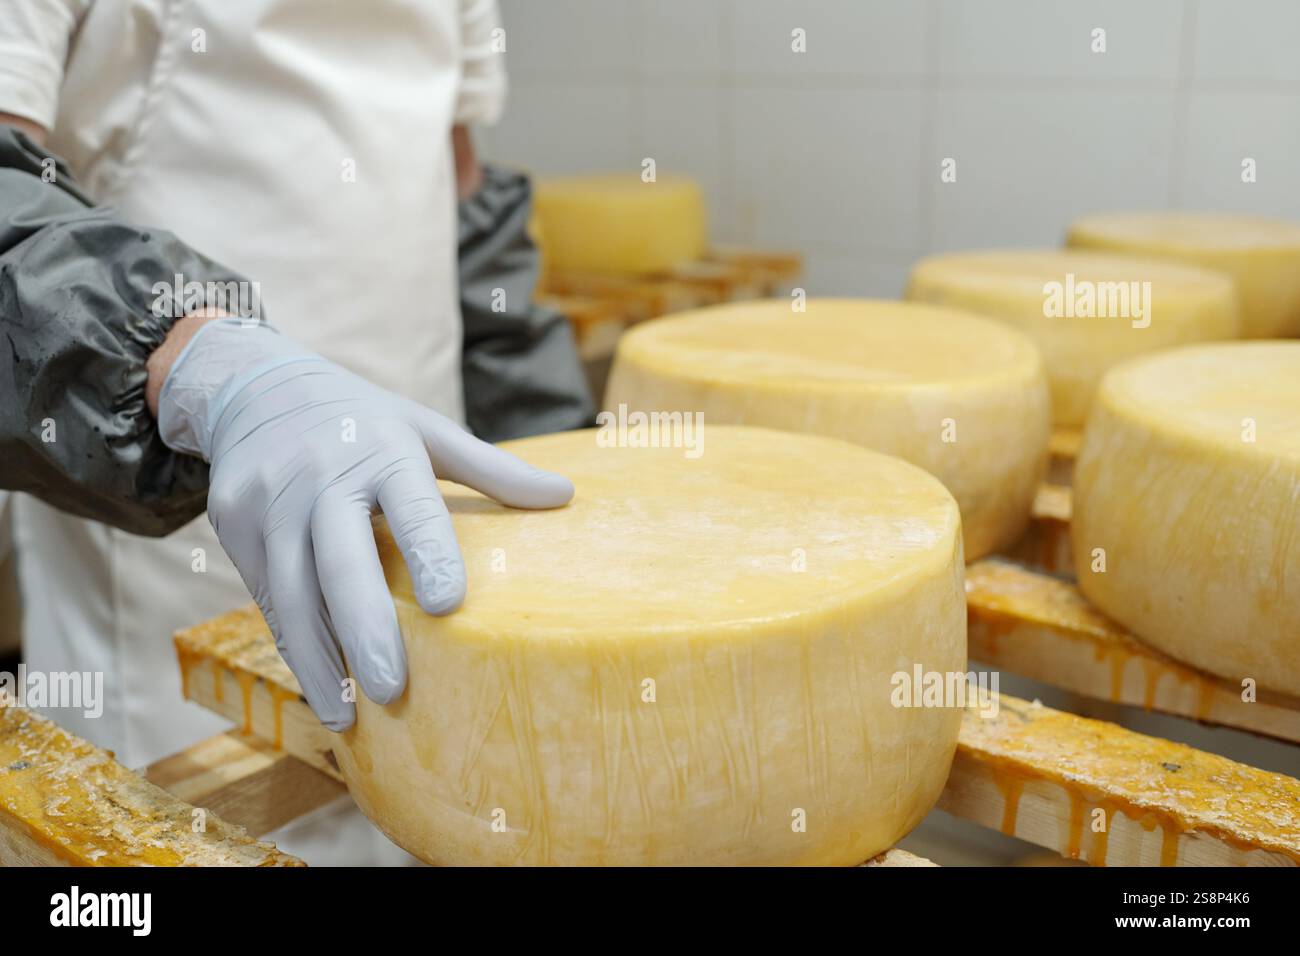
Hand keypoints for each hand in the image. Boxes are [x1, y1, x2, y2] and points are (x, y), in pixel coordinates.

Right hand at [155, 318, 573, 729]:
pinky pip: (268, 595)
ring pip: (292, 591)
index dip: (429, 552)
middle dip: (364, 627)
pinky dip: (292, 644)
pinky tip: (320, 685)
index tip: (449, 603)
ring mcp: (269, 500)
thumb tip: (566, 496)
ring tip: (348, 714)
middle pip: (340, 559)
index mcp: (383, 449)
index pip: (411, 505)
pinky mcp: (232, 523)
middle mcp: (321, 475)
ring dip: (319, 658)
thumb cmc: (363, 418)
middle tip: (394, 689)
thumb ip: (492, 469)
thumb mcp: (427, 429)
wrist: (257, 388)